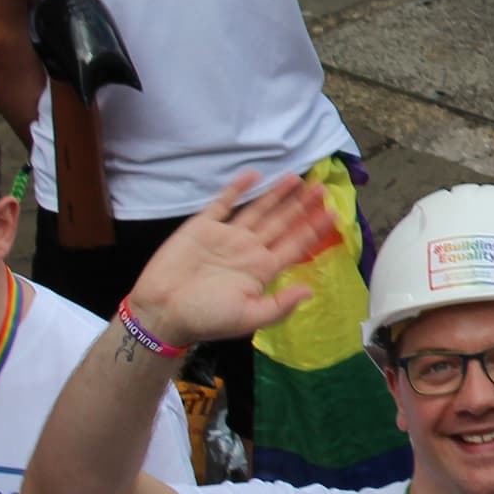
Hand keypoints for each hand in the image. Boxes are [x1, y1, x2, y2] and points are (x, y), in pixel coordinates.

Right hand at [124, 173, 342, 347]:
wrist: (159, 312)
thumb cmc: (204, 318)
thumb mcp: (247, 318)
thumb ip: (279, 306)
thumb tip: (310, 291)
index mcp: (262, 270)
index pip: (296, 245)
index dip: (314, 229)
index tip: (334, 213)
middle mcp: (249, 249)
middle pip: (282, 223)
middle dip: (303, 206)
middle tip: (323, 187)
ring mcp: (227, 237)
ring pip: (259, 210)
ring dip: (278, 194)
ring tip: (298, 178)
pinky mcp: (202, 227)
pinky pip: (224, 203)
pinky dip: (238, 189)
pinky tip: (254, 175)